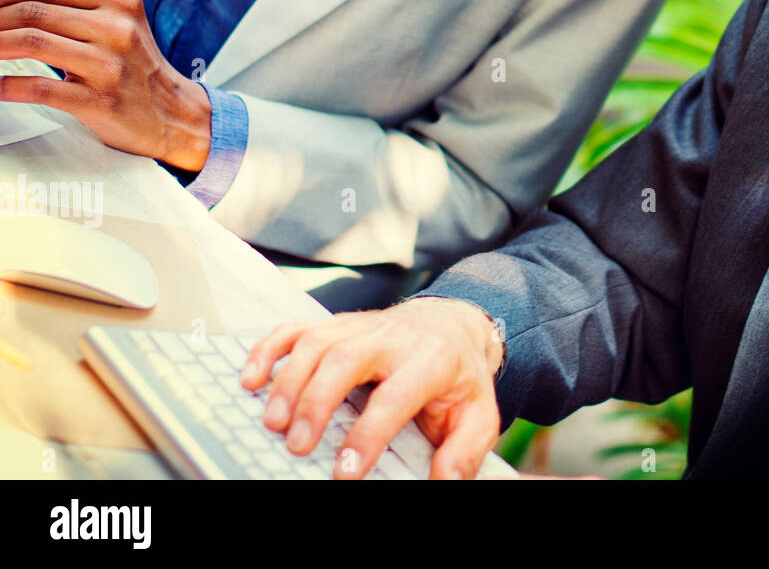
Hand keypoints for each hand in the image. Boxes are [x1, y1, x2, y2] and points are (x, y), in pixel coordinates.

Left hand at [0, 0, 211, 169]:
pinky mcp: (101, 102)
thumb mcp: (110, 19)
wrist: (172, 114)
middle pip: (34, 12)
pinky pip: (40, 88)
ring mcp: (110, 66)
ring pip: (32, 43)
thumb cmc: (134, 65)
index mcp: (119, 1)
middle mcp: (118, 29)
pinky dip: (7, 87)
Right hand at [241, 297, 504, 480]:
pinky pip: (298, 329)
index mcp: (431, 361)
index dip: (368, 434)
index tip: (345, 470)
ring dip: (289, 381)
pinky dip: (269, 350)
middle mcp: (392, 339)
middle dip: (317, 402)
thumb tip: (444, 483)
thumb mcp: (478, 414)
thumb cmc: (459, 376)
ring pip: (317, 343)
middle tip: (298, 444)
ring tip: (273, 422)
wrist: (454, 324)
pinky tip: (252, 379)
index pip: (394, 396)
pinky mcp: (338, 325)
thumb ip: (463, 451)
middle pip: (347, 360)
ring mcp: (361, 327)